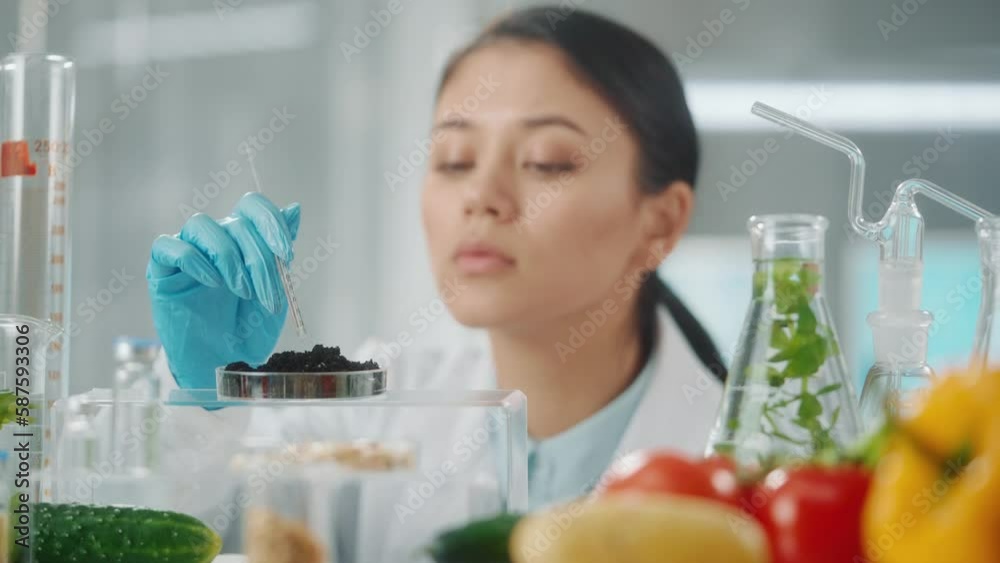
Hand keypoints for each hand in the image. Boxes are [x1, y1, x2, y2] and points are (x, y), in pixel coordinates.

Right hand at [147, 192, 300, 388]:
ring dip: (227, 257)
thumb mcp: (274, 291)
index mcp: (243, 240)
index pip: (252, 207)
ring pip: (201, 226)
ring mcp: (187, 251)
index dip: (270, 221)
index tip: (285, 253)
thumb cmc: (247, 329)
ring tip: (241, 291)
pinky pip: (168, 246)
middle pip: (235, 223)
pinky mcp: (161, 270)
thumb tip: (294, 209)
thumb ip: (280, 252)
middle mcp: (215, 239)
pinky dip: (192, 259)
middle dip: (258, 260)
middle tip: (266, 295)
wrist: (224, 363)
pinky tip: (212, 283)